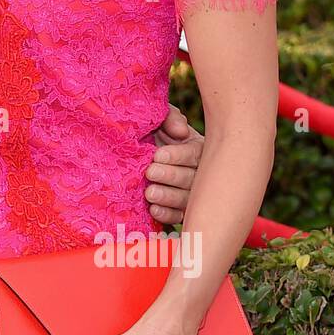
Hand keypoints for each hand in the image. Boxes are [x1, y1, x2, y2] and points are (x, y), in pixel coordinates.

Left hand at [145, 103, 203, 223]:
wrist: (135, 151)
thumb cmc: (152, 131)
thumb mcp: (160, 119)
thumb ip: (170, 118)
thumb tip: (181, 132)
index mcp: (197, 149)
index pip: (194, 153)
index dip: (178, 155)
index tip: (158, 155)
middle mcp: (199, 172)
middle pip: (191, 178)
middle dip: (171, 175)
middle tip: (150, 172)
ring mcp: (192, 194)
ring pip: (186, 199)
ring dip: (168, 197)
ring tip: (149, 193)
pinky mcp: (180, 211)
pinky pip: (178, 216)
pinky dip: (167, 214)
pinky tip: (153, 210)